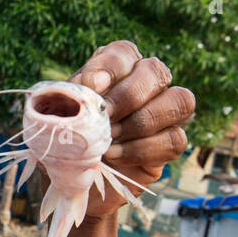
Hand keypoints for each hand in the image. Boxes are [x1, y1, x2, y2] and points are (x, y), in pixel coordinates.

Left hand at [62, 41, 194, 218]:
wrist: (73, 183)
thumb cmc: (66, 142)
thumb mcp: (58, 117)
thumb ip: (71, 97)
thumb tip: (91, 84)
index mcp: (116, 68)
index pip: (124, 53)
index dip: (112, 67)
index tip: (92, 86)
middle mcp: (146, 83)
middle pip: (157, 71)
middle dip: (128, 96)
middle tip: (105, 118)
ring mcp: (163, 112)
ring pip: (179, 101)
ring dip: (142, 122)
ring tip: (110, 141)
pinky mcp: (170, 143)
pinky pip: (175, 139)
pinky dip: (143, 149)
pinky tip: (116, 156)